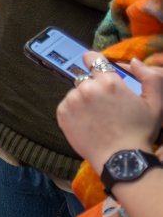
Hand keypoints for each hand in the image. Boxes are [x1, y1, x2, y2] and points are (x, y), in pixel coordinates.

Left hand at [57, 56, 162, 172]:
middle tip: (106, 105)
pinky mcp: (62, 114)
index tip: (95, 65)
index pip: (92, 58)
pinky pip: (66, 105)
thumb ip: (150, 77)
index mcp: (108, 82)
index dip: (94, 60)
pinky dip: (74, 111)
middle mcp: (87, 88)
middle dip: (94, 87)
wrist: (120, 159)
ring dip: (84, 100)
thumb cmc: (140, 132)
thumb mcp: (156, 103)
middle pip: (85, 79)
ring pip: (76, 92)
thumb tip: (133, 61)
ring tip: (98, 117)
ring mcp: (72, 101)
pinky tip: (88, 123)